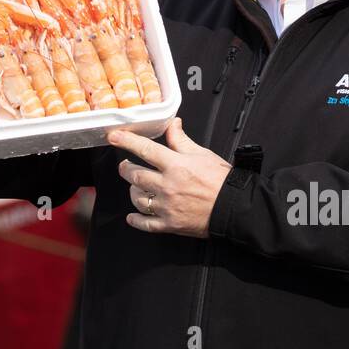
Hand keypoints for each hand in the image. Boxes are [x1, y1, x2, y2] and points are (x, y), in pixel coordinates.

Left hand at [108, 117, 231, 237]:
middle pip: (135, 175)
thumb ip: (181, 140)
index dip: (126, 141)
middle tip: (125, 166)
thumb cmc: (221, 181)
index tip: (113, 137)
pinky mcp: (170, 224)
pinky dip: (136, 220)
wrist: (235, 208)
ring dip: (132, 191)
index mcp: (176, 165)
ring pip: (137, 198)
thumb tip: (172, 124)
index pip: (145, 149)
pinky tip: (132, 216)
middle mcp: (167, 186)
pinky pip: (146, 223)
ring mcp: (167, 206)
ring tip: (134, 187)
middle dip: (125, 168)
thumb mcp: (202, 154)